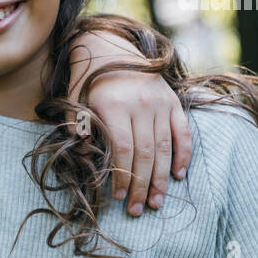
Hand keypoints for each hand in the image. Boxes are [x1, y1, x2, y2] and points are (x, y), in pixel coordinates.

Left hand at [69, 35, 191, 216]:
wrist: (109, 46)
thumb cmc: (86, 80)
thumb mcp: (73, 101)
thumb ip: (79, 129)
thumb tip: (85, 157)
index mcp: (114, 107)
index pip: (122, 150)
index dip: (122, 176)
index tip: (118, 198)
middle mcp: (140, 105)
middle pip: (145, 154)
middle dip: (141, 186)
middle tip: (138, 210)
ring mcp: (159, 103)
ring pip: (165, 147)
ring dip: (161, 178)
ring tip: (157, 202)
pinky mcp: (172, 101)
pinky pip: (182, 131)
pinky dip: (183, 154)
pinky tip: (179, 175)